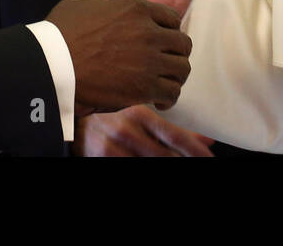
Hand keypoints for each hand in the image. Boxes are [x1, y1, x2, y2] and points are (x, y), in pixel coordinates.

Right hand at [45, 0, 190, 116]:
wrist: (54, 65)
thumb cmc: (62, 34)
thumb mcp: (79, 8)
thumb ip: (96, 0)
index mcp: (137, 9)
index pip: (172, 19)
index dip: (169, 31)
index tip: (162, 41)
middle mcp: (149, 32)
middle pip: (182, 44)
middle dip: (176, 54)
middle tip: (167, 63)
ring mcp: (149, 60)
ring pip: (182, 68)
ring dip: (175, 76)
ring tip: (165, 83)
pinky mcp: (145, 86)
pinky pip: (172, 91)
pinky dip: (169, 97)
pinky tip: (159, 100)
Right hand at [73, 105, 215, 156]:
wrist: (73, 120)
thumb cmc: (111, 116)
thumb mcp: (141, 116)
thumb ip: (172, 130)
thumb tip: (206, 141)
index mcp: (140, 114)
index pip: (175, 135)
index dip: (195, 149)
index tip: (209, 158)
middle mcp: (128, 131)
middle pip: (164, 156)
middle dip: (182, 162)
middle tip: (198, 163)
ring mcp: (113, 148)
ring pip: (148, 164)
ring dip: (164, 165)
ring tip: (174, 162)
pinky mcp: (102, 159)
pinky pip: (129, 168)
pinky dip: (142, 167)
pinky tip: (147, 163)